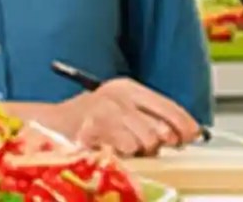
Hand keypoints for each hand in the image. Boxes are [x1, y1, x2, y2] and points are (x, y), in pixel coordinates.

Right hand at [57, 78, 201, 156]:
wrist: (50, 125)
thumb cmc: (89, 121)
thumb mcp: (121, 110)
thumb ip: (151, 118)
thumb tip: (188, 134)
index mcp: (128, 88)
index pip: (169, 106)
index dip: (185, 125)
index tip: (192, 137)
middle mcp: (119, 96)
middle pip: (162, 128)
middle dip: (160, 143)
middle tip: (148, 145)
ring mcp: (107, 111)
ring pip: (148, 141)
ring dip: (140, 150)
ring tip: (124, 145)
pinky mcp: (98, 127)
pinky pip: (129, 148)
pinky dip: (125, 153)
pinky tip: (113, 148)